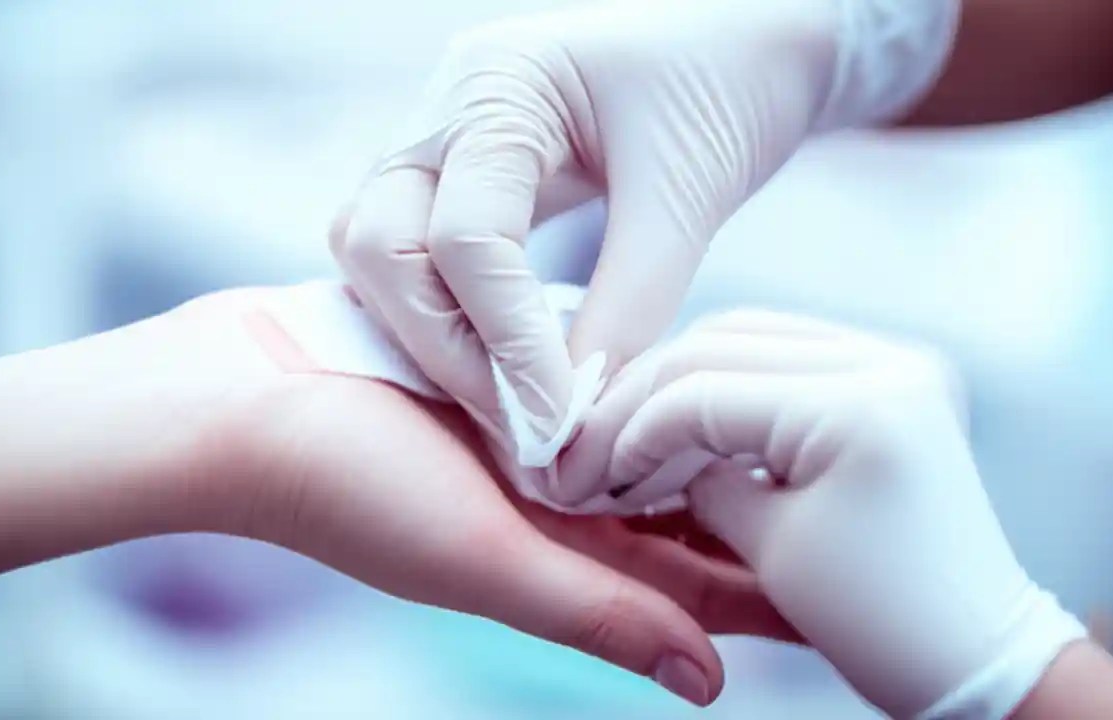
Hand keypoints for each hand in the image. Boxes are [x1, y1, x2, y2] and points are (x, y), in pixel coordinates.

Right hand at [167, 286, 798, 706]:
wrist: (245, 399)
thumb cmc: (349, 489)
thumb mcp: (482, 561)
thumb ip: (595, 612)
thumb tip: (711, 684)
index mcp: (558, 559)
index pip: (690, 587)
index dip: (772, 594)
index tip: (861, 600)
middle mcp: (556, 507)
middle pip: (686, 521)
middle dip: (764, 519)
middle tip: (867, 515)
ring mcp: (534, 441)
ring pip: (653, 449)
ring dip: (718, 446)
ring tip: (811, 440)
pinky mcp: (512, 377)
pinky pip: (605, 383)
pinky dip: (656, 383)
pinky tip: (711, 364)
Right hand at [328, 0, 845, 437]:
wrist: (752, 37)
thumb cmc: (730, 83)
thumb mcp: (687, 192)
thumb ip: (627, 306)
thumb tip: (572, 421)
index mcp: (497, 84)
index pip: (466, 236)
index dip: (508, 341)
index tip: (559, 421)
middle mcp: (443, 110)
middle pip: (382, 249)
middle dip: (447, 351)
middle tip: (526, 430)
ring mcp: (438, 143)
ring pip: (381, 262)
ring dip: (437, 343)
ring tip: (516, 410)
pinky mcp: (457, 181)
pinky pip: (416, 263)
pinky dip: (452, 322)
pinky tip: (506, 370)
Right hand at [559, 310, 1083, 717]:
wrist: (980, 655)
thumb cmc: (886, 626)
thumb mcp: (769, 550)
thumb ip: (699, 480)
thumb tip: (646, 447)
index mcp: (861, 404)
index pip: (705, 390)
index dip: (631, 430)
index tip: (583, 470)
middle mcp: (889, 361)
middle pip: (724, 340)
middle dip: (649, 392)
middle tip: (598, 441)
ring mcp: (897, 362)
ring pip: (750, 334)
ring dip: (686, 378)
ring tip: (638, 433)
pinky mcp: (892, 378)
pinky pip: (787, 354)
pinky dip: (731, 381)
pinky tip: (693, 420)